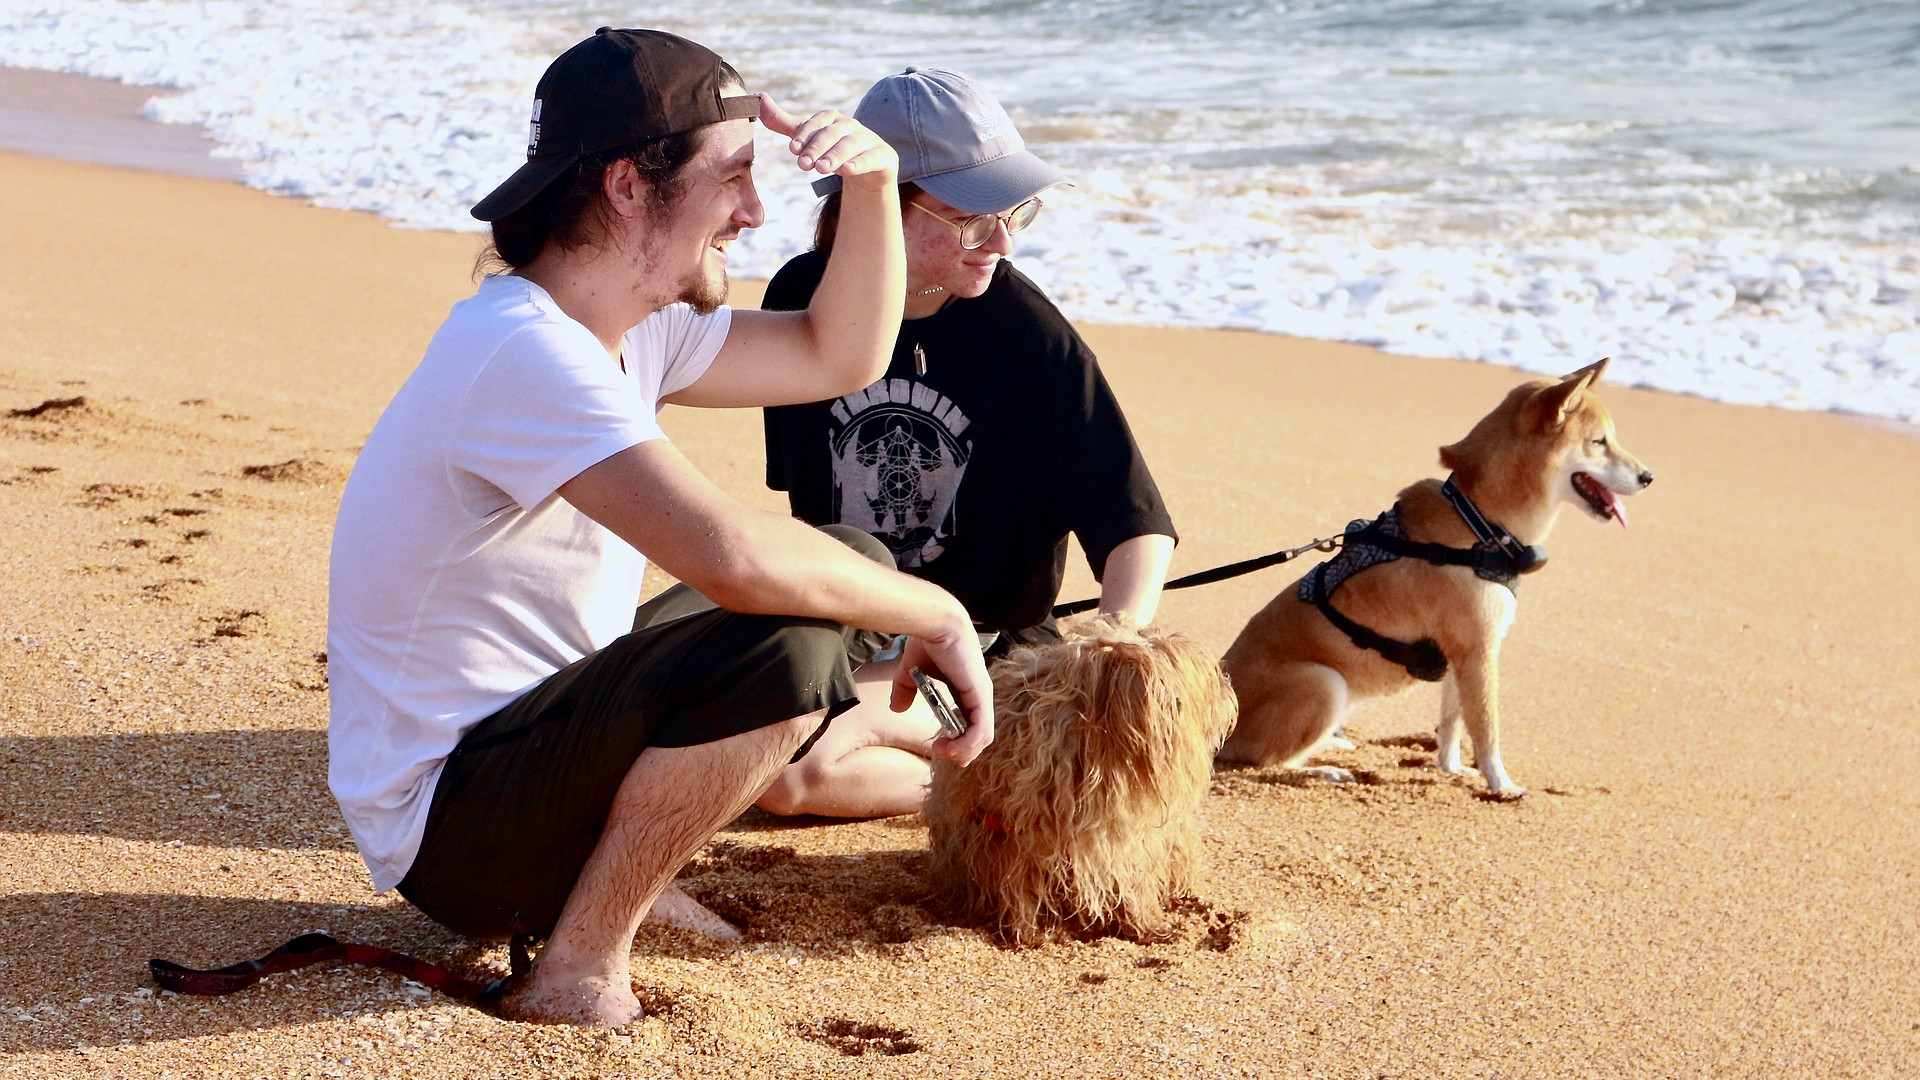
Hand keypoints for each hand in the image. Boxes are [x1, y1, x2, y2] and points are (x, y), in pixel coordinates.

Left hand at [758, 94, 898, 189]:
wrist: (867, 170)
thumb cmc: (833, 150)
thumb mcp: (807, 138)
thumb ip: (783, 123)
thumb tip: (758, 99)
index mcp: (833, 119)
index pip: (818, 122)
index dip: (806, 134)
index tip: (792, 149)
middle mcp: (852, 126)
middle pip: (833, 133)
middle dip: (817, 148)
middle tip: (803, 165)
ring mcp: (869, 140)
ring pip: (851, 145)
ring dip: (835, 156)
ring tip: (821, 169)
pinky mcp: (884, 156)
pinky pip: (872, 158)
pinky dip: (860, 163)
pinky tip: (848, 170)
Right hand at [893, 632, 993, 766]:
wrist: (935, 623)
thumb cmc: (927, 641)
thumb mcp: (911, 671)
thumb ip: (905, 689)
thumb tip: (897, 708)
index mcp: (967, 690)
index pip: (972, 724)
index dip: (960, 741)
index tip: (941, 747)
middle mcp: (978, 696)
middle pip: (980, 736)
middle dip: (962, 752)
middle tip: (940, 752)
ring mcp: (982, 696)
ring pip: (982, 738)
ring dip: (962, 751)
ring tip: (939, 750)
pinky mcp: (980, 696)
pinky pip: (980, 731)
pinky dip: (964, 745)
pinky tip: (945, 746)